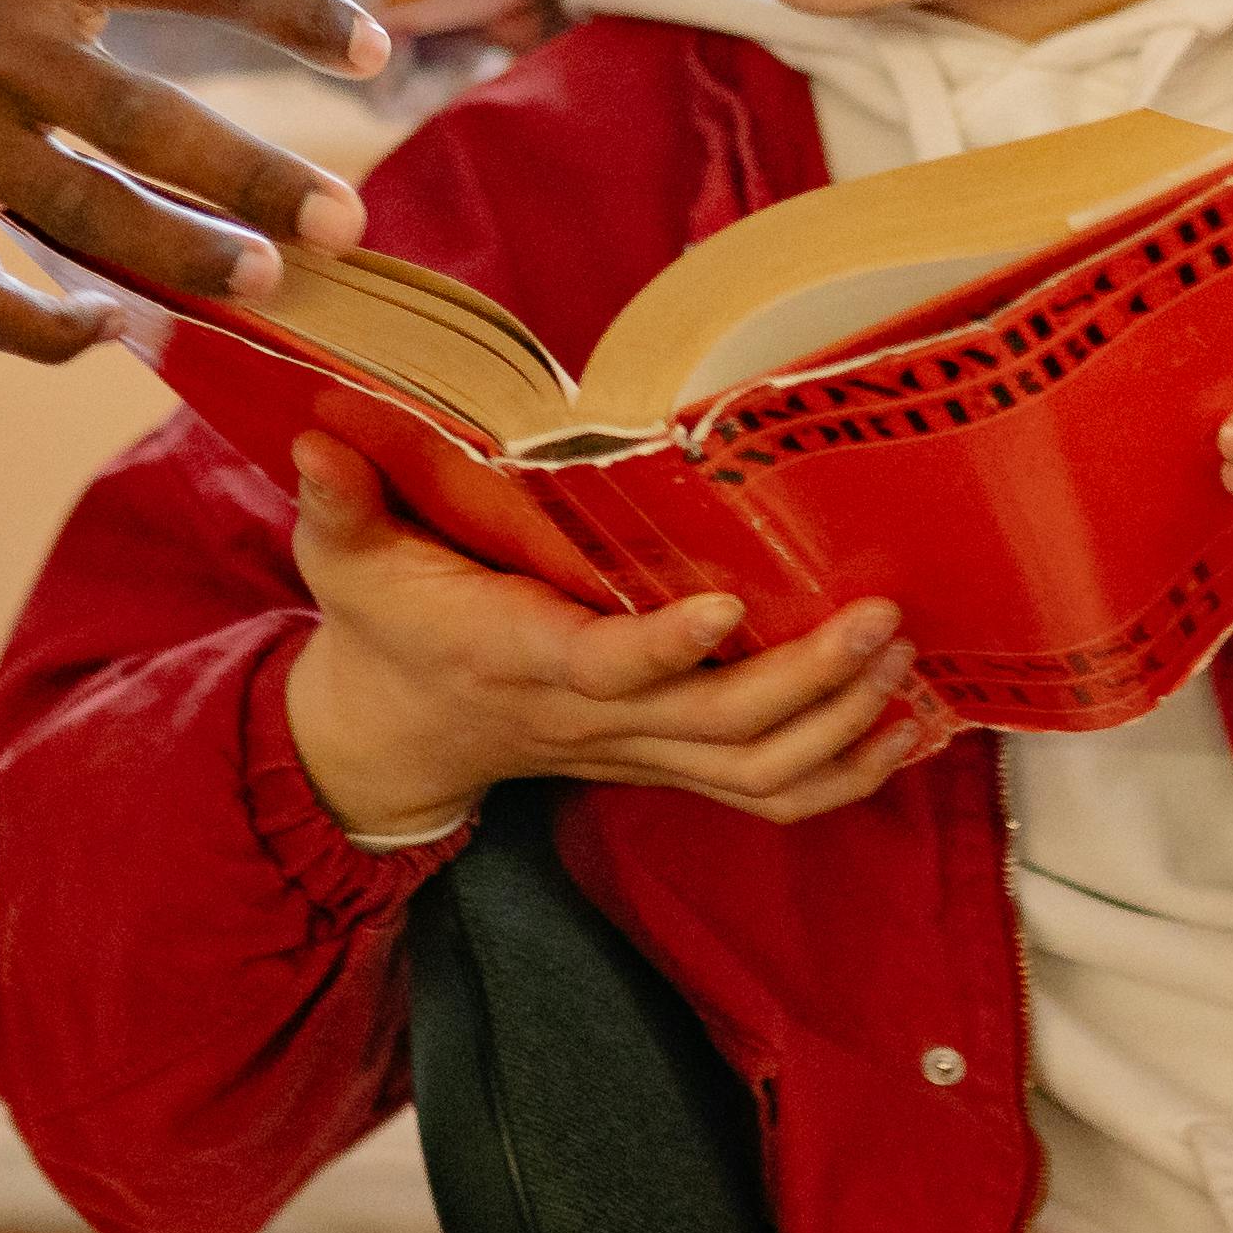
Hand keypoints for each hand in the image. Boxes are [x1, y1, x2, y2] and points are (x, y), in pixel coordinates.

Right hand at [275, 432, 944, 835]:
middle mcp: (592, 718)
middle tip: (880, 619)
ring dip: (844, 730)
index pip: (600, 668)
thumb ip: (338, 501)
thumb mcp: (341, 559)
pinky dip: (848, 774)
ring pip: (755, 772)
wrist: (400, 732)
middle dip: (806, 683)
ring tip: (907, 665)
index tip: (722, 606)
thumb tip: (319, 439)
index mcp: (519, 658)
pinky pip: (769, 793)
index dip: (661, 649)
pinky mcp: (667, 761)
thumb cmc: (385, 625)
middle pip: (714, 729)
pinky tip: (912, 731)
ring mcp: (637, 749)